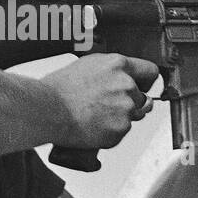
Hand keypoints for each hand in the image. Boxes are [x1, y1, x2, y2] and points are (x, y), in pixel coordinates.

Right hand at [44, 54, 159, 148]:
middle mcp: (126, 84)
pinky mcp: (121, 128)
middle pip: (142, 98)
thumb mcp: (86, 66)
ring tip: (95, 116)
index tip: (143, 87)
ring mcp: (125, 107)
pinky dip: (111, 133)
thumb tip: (122, 77)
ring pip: (132, 116)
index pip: (150, 72)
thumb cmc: (58, 89)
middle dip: (128, 103)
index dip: (146, 82)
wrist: (47, 110)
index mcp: (118, 65)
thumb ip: (110, 71)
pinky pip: (122, 132)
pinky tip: (93, 126)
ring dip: (119, 118)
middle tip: (105, 107)